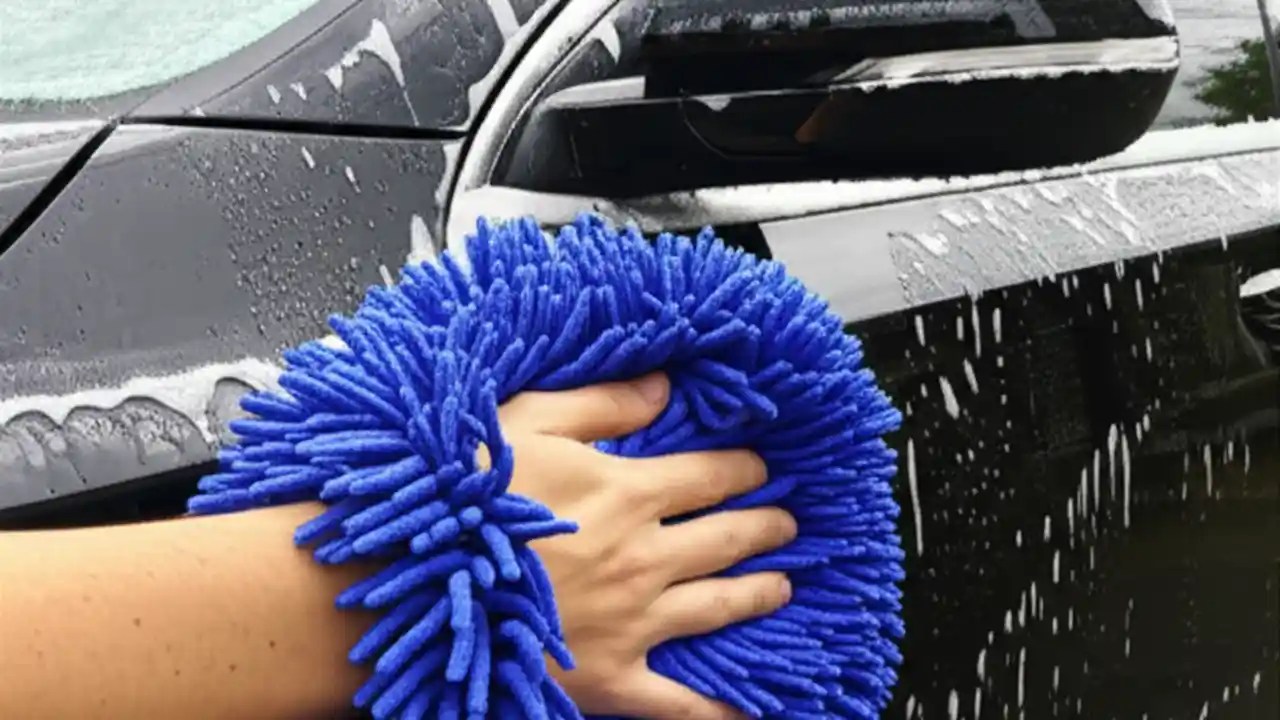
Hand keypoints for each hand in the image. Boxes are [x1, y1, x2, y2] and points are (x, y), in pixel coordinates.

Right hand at [496, 374, 795, 719]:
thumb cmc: (465, 497)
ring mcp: (634, 623)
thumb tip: (664, 386)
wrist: (423, 586)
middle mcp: (645, 559)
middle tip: (789, 523)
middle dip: (766, 527)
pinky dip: (718, 706)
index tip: (762, 467)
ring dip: (759, 593)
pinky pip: (678, 701)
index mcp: (627, 494)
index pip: (710, 477)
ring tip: (782, 586)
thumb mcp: (528, 423)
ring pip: (718, 606)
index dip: (744, 469)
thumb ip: (602, 403)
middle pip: (727, 539)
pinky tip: (749, 705)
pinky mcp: (612, 678)